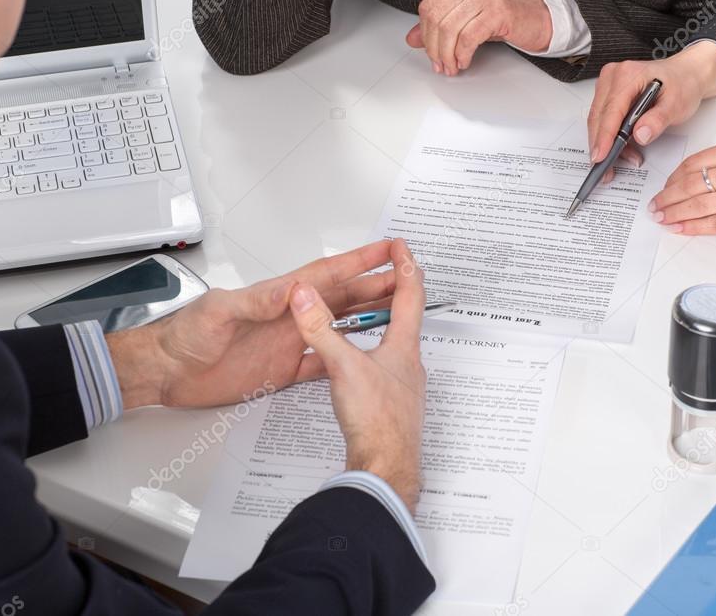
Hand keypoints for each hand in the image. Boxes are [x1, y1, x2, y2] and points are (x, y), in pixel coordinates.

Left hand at [107, 241, 398, 410]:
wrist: (166, 372)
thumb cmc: (183, 337)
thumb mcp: (219, 312)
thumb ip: (256, 301)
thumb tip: (291, 289)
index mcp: (277, 297)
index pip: (326, 276)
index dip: (358, 262)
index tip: (386, 250)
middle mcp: (287, 317)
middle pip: (341, 298)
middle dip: (375, 286)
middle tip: (406, 278)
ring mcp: (287, 343)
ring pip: (337, 328)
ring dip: (366, 319)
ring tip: (395, 311)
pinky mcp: (281, 371)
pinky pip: (322, 364)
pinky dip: (344, 360)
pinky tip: (363, 360)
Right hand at [288, 239, 426, 511]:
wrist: (386, 469)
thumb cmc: (376, 423)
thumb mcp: (342, 367)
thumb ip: (320, 329)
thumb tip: (304, 296)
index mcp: (403, 347)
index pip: (410, 294)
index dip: (405, 266)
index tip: (402, 246)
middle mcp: (409, 364)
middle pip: (409, 318)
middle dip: (399, 291)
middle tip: (393, 271)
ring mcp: (403, 387)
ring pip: (398, 344)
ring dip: (387, 323)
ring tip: (374, 312)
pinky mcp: (392, 406)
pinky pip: (386, 369)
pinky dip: (375, 353)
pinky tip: (361, 364)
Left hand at [406, 0, 551, 76]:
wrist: (539, 15)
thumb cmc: (504, 13)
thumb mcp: (466, 16)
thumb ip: (438, 25)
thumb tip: (412, 38)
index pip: (428, 7)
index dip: (425, 35)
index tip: (430, 52)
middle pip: (437, 19)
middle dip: (435, 49)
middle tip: (440, 64)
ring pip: (450, 30)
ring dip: (448, 55)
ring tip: (452, 66)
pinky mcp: (498, 11)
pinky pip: (469, 38)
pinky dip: (463, 55)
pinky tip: (465, 61)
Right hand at [587, 42, 715, 163]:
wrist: (686, 75)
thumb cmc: (682, 84)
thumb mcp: (676, 104)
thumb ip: (658, 120)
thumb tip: (640, 134)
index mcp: (628, 75)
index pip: (611, 110)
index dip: (604, 136)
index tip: (601, 156)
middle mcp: (613, 76)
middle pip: (599, 117)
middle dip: (602, 145)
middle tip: (607, 168)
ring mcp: (608, 85)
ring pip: (597, 120)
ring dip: (607, 143)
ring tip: (625, 157)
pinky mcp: (608, 94)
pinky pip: (602, 119)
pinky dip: (610, 136)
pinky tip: (623, 148)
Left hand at [649, 137, 715, 235]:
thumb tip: (698, 178)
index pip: (695, 162)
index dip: (672, 178)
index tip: (663, 188)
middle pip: (691, 183)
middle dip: (667, 197)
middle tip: (654, 205)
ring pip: (699, 203)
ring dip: (675, 212)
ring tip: (661, 218)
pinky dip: (694, 227)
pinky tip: (681, 228)